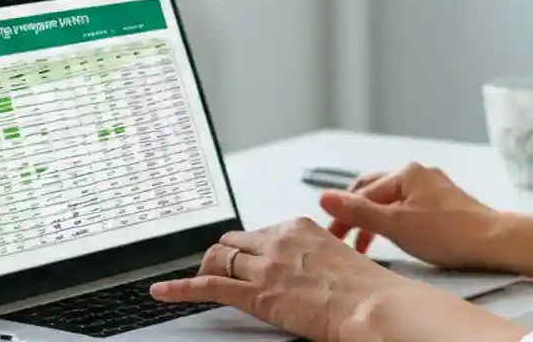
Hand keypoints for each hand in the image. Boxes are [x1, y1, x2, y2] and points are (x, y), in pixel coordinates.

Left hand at [149, 217, 415, 340]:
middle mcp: (277, 240)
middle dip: (225, 256)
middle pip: (233, 241)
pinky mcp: (254, 294)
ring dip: (207, 269)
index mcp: (299, 226)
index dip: (249, 249)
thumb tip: (311, 266)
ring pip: (217, 258)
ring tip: (198, 280)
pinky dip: (178, 288)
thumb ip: (315, 254)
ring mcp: (264, 266)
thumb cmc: (365, 289)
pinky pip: (206, 287)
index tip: (247, 258)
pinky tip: (161, 291)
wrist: (371, 305)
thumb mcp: (339, 257)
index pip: (259, 232)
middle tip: (222, 271)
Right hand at [319, 162, 501, 268]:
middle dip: (356, 213)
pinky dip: (393, 222)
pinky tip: (392, 237)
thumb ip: (358, 212)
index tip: (331, 237)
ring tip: (364, 245)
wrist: (493, 241)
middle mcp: (419, 174)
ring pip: (392, 201)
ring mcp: (433, 188)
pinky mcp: (444, 204)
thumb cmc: (447, 232)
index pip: (362, 193)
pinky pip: (408, 208)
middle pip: (375, 191)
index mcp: (405, 172)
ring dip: (374, 220)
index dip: (343, 215)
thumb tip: (323, 197)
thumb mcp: (395, 225)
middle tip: (342, 237)